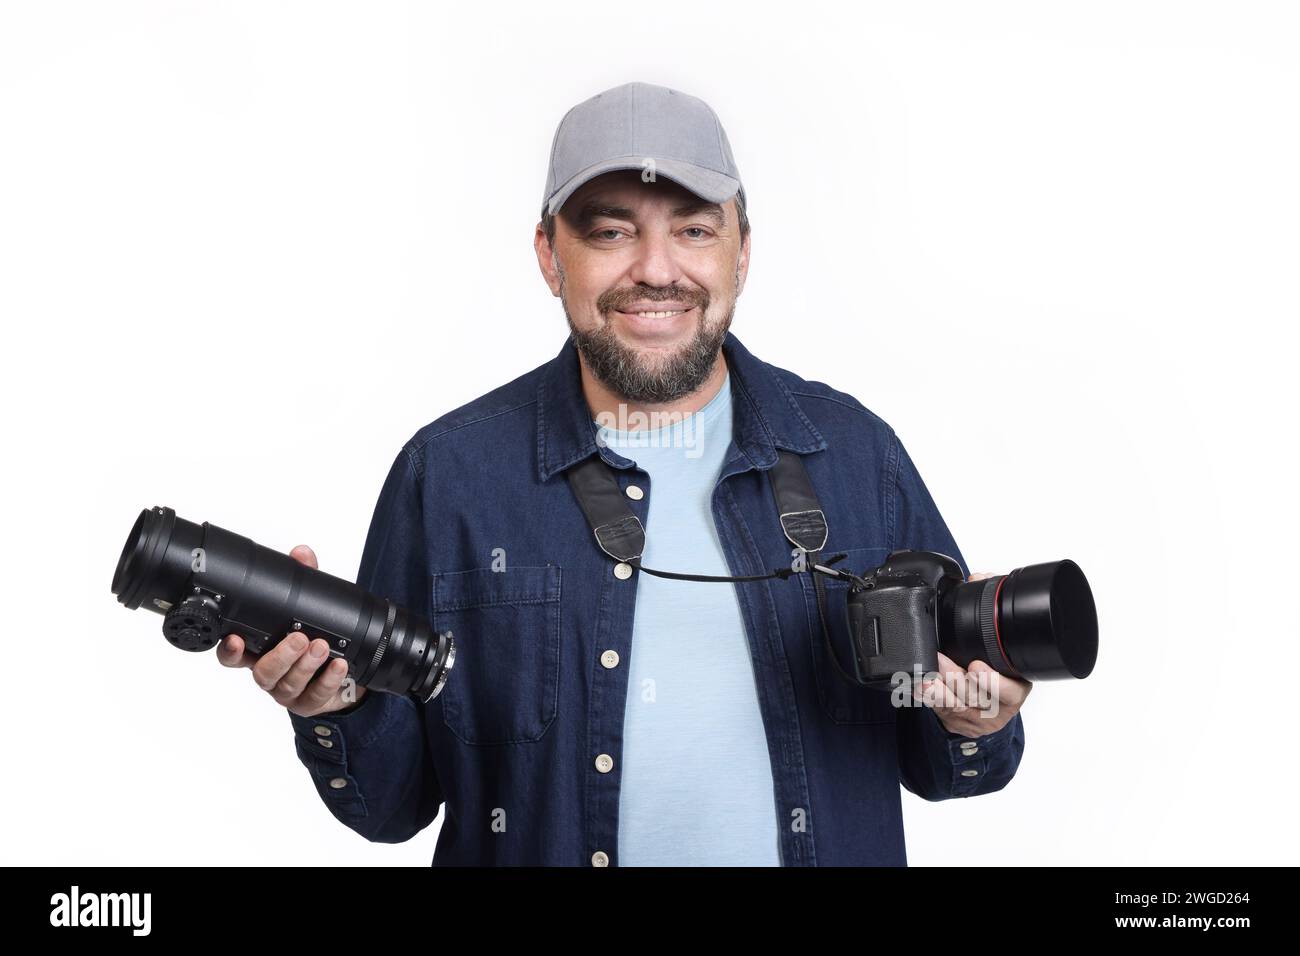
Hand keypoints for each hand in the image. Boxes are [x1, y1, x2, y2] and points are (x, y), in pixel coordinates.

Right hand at [215, 544, 367, 716]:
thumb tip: (301, 553)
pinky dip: (328, 679)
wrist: (345, 669)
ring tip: (321, 647)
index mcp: (260, 650)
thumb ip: (305, 581)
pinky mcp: (311, 703)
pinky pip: (316, 695)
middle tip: (299, 638)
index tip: (234, 639)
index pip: (234, 654)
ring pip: (288, 684)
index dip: (230, 650)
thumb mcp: (309, 607)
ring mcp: (289, 691)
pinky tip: (340, 665)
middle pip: (262, 672)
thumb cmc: (316, 636)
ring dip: (306, 665)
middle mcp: (270, 673)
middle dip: (280, 655)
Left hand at [913, 571, 1031, 737]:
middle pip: (976, 696)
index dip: (994, 682)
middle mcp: (996, 705)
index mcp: (1016, 686)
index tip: (976, 666)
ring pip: (956, 705)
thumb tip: (980, 578)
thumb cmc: (997, 668)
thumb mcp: (1003, 645)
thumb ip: (992, 611)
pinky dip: (926, 697)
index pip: (1011, 690)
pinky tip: (916, 686)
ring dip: (938, 688)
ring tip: (926, 674)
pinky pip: (938, 710)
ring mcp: (974, 714)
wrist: (989, 706)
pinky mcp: (954, 718)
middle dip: (956, 678)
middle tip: (942, 661)